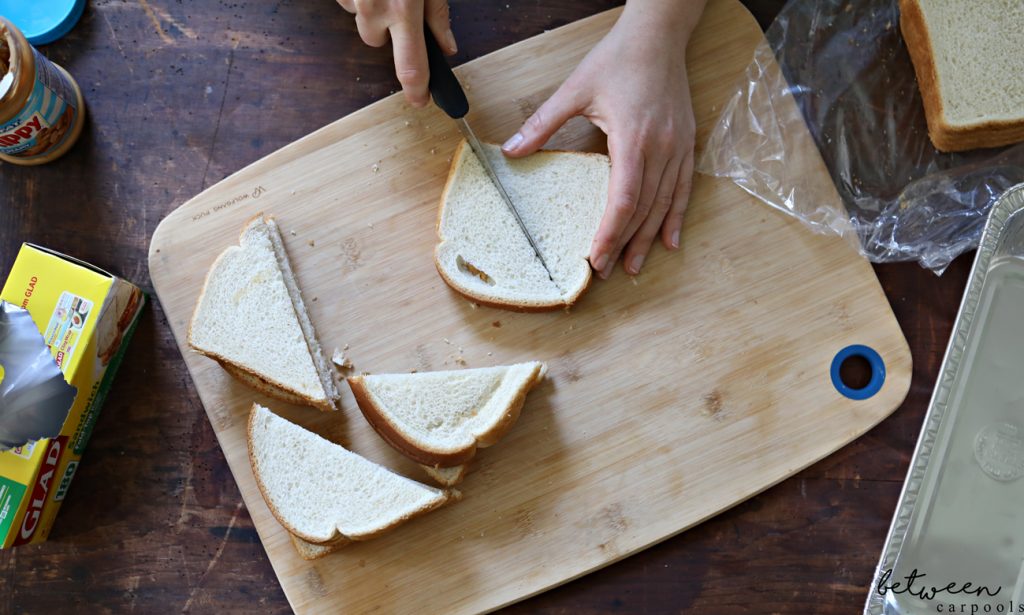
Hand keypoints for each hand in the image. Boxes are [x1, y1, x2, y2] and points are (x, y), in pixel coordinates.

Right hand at [336, 0, 457, 106]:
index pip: (411, 66)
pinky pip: (348, 2)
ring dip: (371, 8)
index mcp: (403, 9)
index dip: (416, 89)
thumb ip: (437, 14)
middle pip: (375, 41)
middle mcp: (373, 8)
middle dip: (386, 28)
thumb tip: (446, 47)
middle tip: (397, 4)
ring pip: (361, 19)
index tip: (420, 100)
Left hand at [502, 0, 705, 277]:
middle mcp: (660, 148)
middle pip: (644, 209)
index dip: (610, 233)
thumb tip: (510, 151)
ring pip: (664, 204)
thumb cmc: (617, 60)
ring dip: (649, 238)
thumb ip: (542, 124)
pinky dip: (676, 217)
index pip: (623, 199)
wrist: (658, 36)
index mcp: (632, 138)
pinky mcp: (686, 145)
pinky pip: (683, 189)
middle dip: (624, 244)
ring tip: (633, 266)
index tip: (595, 258)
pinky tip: (670, 241)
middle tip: (605, 272)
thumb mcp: (573, 90)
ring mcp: (677, 148)